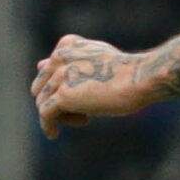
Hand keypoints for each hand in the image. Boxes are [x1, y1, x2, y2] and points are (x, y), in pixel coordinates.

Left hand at [32, 35, 150, 137]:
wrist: (140, 78)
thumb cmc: (125, 71)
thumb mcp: (94, 60)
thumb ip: (68, 61)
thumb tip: (39, 65)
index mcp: (67, 44)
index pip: (48, 71)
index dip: (60, 88)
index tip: (82, 97)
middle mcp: (60, 56)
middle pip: (41, 87)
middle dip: (57, 102)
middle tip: (83, 113)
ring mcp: (60, 75)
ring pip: (42, 102)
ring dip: (60, 115)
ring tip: (84, 119)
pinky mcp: (64, 95)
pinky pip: (45, 114)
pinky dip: (48, 126)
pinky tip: (54, 134)